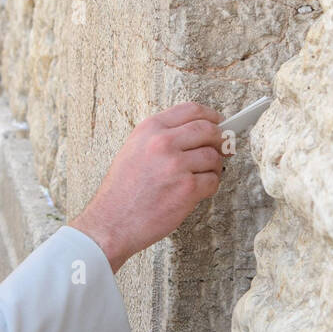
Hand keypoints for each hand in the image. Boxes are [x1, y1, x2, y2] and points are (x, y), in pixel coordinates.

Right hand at [70, 102, 226, 272]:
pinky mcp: (187, 189)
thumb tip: (199, 132)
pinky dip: (208, 187)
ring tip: (199, 177)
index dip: (211, 116)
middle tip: (221, 149)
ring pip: (213, 157)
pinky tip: (194, 192)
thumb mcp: (134, 149)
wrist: (111, 221)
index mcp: (149, 129)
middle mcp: (162, 143)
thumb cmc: (123, 190)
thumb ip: (163, 137)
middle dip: (219, 141)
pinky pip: (213, 181)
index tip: (218, 122)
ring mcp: (176, 165)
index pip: (191, 110)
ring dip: (213, 168)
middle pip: (208, 130)